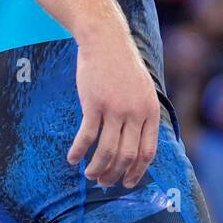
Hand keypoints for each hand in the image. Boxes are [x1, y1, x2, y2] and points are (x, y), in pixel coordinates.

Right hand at [68, 21, 159, 189]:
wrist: (105, 39)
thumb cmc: (122, 65)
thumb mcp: (143, 89)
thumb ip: (143, 113)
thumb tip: (136, 142)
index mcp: (150, 111)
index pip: (148, 152)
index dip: (137, 172)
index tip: (127, 182)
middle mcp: (135, 113)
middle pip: (127, 155)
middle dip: (115, 174)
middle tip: (104, 181)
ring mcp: (115, 109)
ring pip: (107, 151)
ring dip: (97, 167)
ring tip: (89, 175)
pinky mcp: (94, 104)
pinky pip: (87, 136)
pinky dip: (79, 150)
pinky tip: (72, 158)